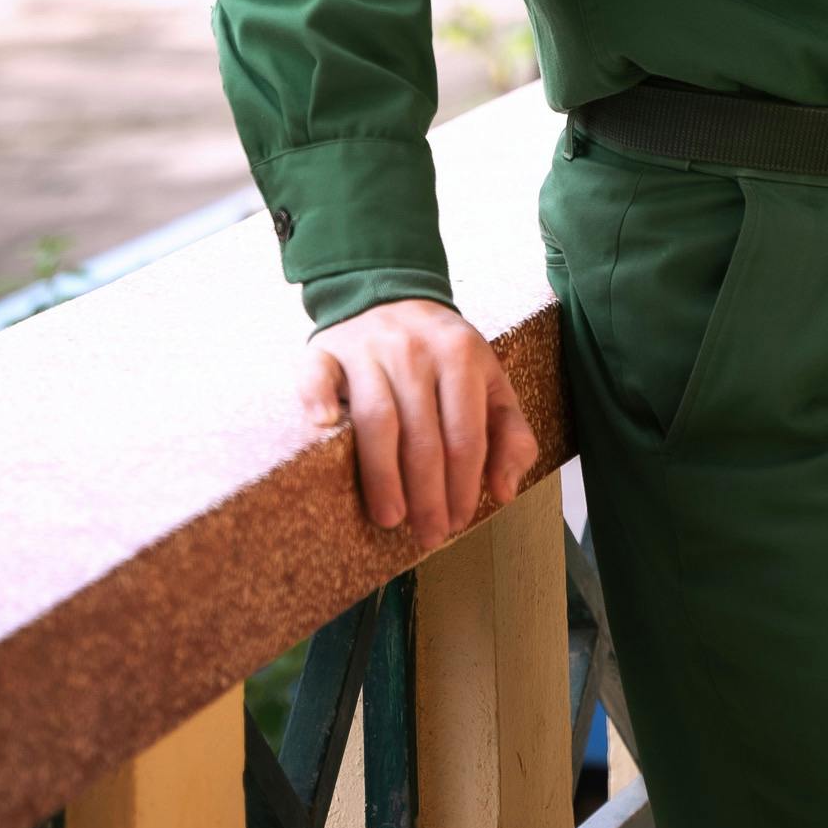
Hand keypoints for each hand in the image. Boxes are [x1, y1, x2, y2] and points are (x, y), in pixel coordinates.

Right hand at [299, 298, 540, 550]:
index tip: (459, 521)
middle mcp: (414, 350)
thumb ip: (510, 432)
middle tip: (428, 534)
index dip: (464, 485)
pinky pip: (317, 376)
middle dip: (427, 494)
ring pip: (376, 419)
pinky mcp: (326, 349)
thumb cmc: (444, 354)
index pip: (466, 434)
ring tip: (390, 517)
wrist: (391, 294)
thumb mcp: (489, 381)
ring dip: (382, 475)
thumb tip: (505, 490)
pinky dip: (317, 401)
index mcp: (461, 354)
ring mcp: (367, 348)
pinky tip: (323, 430)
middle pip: (422, 436)